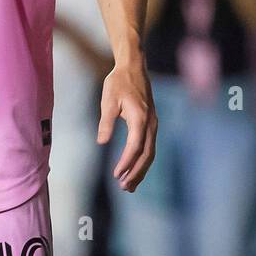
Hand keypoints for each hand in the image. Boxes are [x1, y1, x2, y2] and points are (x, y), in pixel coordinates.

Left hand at [98, 59, 156, 191]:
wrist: (134, 67)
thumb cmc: (119, 82)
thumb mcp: (108, 99)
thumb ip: (105, 121)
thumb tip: (102, 142)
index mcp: (140, 118)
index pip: (135, 146)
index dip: (126, 162)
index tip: (116, 174)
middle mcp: (151, 123)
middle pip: (146, 154)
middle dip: (136, 173)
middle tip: (124, 188)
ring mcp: (153, 124)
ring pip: (150, 153)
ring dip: (140, 170)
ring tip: (129, 186)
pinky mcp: (151, 124)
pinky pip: (149, 147)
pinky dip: (143, 161)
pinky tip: (134, 170)